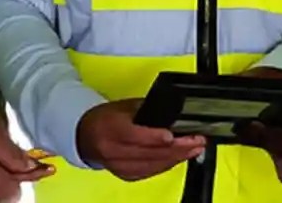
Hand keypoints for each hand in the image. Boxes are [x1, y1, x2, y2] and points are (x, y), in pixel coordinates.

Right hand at [76, 99, 206, 181]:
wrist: (85, 136)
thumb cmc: (106, 118)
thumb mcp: (124, 106)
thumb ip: (147, 110)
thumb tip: (173, 113)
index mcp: (111, 128)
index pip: (134, 136)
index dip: (155, 137)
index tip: (173, 136)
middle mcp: (113, 150)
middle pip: (148, 153)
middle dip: (177, 148)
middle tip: (196, 141)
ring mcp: (119, 166)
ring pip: (152, 165)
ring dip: (177, 158)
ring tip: (195, 149)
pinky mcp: (126, 175)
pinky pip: (150, 172)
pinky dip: (166, 164)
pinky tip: (179, 158)